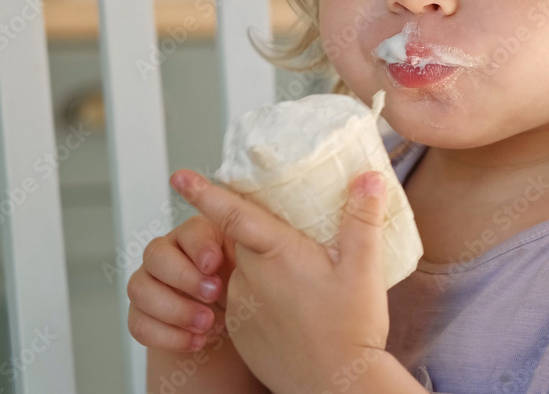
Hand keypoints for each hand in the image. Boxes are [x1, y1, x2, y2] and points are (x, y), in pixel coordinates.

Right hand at [127, 213, 236, 351]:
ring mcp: (151, 284)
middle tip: (212, 295)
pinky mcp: (143, 315)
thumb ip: (248, 233)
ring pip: (139, 289)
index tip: (214, 264)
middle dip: (184, 278)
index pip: (188, 230)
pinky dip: (168, 336)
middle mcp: (170, 254)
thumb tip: (246, 215)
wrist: (237, 330)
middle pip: (155, 254)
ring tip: (206, 324)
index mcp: (201, 236)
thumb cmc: (248, 290)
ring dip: (175, 310)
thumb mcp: (256, 262)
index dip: (198, 247)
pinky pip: (138, 323)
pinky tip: (196, 341)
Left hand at [170, 168, 391, 393]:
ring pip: (248, 274)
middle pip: (246, 243)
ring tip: (306, 287)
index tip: (179, 176)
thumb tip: (369, 178)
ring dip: (268, 271)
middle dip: (265, 238)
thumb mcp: (364, 269)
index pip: (231, 214)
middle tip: (299, 246)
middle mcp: (250, 278)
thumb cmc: (351, 328)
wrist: (336, 388)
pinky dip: (265, 300)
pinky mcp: (242, 333)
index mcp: (277, 254)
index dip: (204, 192)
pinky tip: (295, 312)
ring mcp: (242, 308)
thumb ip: (363, 219)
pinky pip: (247, 304)